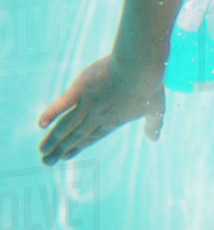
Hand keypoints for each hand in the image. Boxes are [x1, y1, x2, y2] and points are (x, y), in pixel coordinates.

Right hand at [38, 55, 164, 164]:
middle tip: (46, 162)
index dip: (79, 147)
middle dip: (61, 149)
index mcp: (114, 120)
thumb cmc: (149, 86)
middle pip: (77, 135)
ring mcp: (88, 103)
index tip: (66, 157)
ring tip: (42, 151)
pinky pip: (62, 104)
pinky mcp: (80, 89)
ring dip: (54, 139)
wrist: (140, 67)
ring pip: (67, 125)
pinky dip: (51, 113)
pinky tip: (41, 125)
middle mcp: (98, 116)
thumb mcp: (156, 108)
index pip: (93, 137)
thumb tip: (155, 138)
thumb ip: (153, 125)